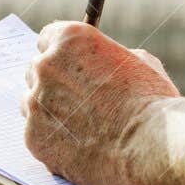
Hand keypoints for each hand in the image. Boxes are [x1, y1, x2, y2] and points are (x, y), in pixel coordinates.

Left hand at [23, 22, 179, 184]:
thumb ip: (109, 58)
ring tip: (81, 127)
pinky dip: (52, 140)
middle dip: (53, 83)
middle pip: (36, 70)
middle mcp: (46, 66)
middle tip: (76, 100)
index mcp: (70, 39)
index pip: (47, 38)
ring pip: (32, 103)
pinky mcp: (34, 138)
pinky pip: (36, 134)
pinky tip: (78, 147)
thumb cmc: (152, 103)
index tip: (69, 66)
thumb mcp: (139, 63)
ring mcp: (36, 103)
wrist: (151, 147)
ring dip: (49, 111)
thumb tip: (102, 66)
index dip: (61, 54)